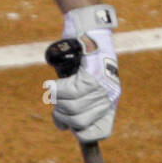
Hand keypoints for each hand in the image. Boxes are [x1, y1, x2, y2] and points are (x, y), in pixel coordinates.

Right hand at [51, 4, 121, 142]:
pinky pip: (70, 90)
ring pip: (74, 107)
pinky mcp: (92, 74)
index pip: (100, 132)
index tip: (68, 125)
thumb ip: (74, 103)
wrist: (90, 29)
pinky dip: (57, 89)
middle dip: (63, 116)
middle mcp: (108, 97)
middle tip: (56, 105)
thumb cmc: (82, 57)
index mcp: (109, 102)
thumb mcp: (81, 82)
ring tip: (54, 92)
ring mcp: (102, 87)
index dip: (82, 133)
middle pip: (80, 122)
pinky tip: (52, 84)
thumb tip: (62, 126)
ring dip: (58, 101)